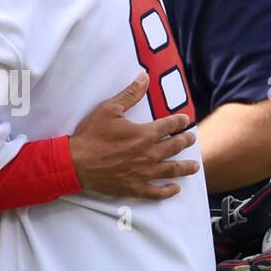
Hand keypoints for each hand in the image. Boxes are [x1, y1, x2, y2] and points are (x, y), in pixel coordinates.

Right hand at [69, 72, 198, 199]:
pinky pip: (156, 192)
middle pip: (174, 147)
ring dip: (185, 167)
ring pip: (171, 170)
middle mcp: (149, 154)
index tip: (185, 120)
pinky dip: (168, 191)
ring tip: (194, 166)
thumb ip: (130, 94)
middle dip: (185, 141)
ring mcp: (143, 173)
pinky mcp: (135, 187)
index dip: (179, 121)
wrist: (76, 163)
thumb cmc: (92, 135)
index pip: (169, 126)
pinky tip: (175, 189)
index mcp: (144, 134)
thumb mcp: (109, 109)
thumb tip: (144, 77)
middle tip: (191, 139)